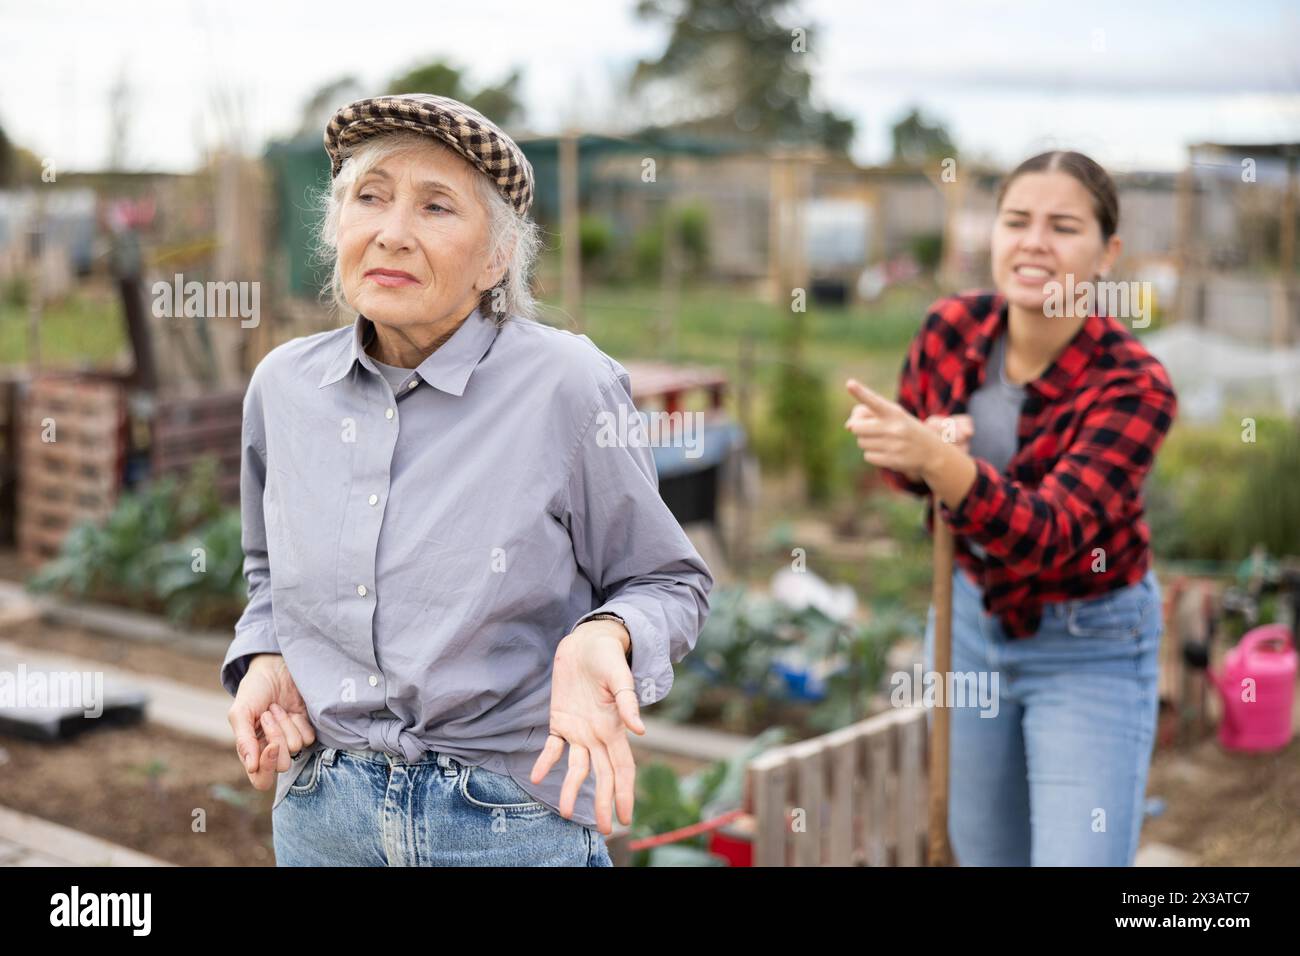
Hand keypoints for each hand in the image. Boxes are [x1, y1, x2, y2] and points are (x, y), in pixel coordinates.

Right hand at [228, 654, 315, 790]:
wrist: (275, 668)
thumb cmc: (254, 690)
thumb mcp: (240, 712)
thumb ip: (243, 740)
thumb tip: (251, 767)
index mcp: (252, 752)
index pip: (262, 780)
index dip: (267, 767)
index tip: (270, 746)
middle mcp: (272, 750)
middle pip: (282, 765)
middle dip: (276, 738)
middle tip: (268, 715)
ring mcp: (290, 740)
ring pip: (295, 748)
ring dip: (285, 724)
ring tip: (276, 708)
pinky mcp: (306, 729)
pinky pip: (308, 738)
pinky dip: (299, 722)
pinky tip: (290, 709)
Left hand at [532, 621, 645, 834]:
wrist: (587, 641)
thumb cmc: (608, 657)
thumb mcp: (619, 677)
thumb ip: (627, 702)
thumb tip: (640, 730)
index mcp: (615, 727)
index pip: (623, 767)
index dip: (624, 792)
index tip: (626, 816)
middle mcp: (598, 734)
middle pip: (602, 775)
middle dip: (603, 802)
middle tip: (606, 829)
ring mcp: (578, 729)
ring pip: (578, 767)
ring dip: (572, 789)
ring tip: (566, 813)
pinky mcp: (560, 720)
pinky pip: (553, 747)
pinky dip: (546, 762)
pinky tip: (537, 777)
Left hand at [843, 379, 949, 480]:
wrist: (933, 452)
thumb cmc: (906, 429)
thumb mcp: (894, 416)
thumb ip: (868, 414)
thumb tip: (847, 426)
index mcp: (895, 412)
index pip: (874, 401)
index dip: (860, 393)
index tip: (849, 383)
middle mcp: (894, 427)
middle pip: (857, 427)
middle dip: (859, 428)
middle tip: (872, 429)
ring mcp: (894, 445)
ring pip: (861, 442)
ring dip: (867, 442)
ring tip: (884, 441)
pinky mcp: (893, 460)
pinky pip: (868, 456)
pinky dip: (873, 455)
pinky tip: (887, 452)